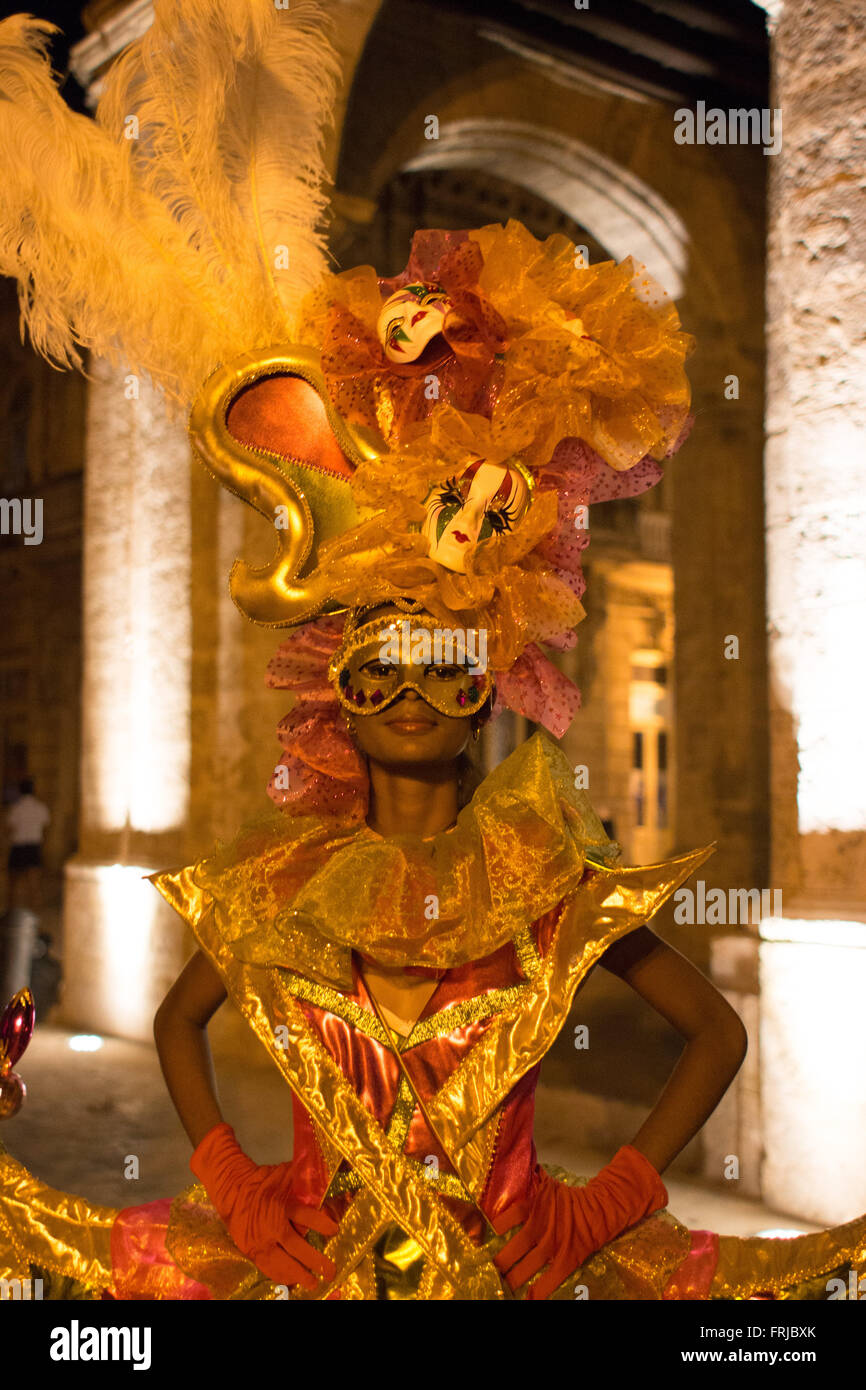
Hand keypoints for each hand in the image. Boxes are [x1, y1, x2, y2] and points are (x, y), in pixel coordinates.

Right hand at [191, 1122, 338, 1290]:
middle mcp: (271, 1224)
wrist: (232, 1187)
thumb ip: (305, 1179)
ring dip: (298, 1274)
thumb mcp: (286, 1173)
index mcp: (281, 1203)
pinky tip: (290, 1281)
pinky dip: (279, 1275)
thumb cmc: (263, 1179)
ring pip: (281, 1262)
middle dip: (314, 1260)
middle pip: (296, 1247)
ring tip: (313, 1283)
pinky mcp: (250, 1248)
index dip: (321, 1223)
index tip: (335, 1230)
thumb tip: (328, 1177)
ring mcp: (260, 1239)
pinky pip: (266, 1266)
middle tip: (330, 1271)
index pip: (305, 1215)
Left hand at [492, 1144, 667, 1300]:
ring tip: (501, 1286)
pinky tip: (528, 1299)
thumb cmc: (567, 1198)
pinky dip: (539, 1292)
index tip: (478, 1237)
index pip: (505, 1217)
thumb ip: (526, 1180)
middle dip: (499, 1261)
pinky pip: (550, 1280)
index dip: (491, 1229)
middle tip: (488, 1268)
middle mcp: (539, 1227)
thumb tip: (505, 1167)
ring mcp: (553, 1246)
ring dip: (513, 1277)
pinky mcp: (567, 1260)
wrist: (599, 1209)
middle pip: (512, 1249)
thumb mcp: (545, 1183)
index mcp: (533, 1206)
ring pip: (527, 1267)